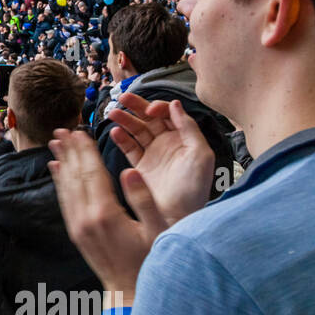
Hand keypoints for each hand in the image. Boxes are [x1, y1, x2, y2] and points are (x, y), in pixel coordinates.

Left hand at [48, 128, 168, 302]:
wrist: (128, 291)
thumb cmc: (149, 260)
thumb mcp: (157, 230)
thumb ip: (143, 199)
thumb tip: (130, 170)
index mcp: (106, 214)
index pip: (92, 173)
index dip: (86, 150)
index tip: (80, 131)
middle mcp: (86, 218)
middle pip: (75, 176)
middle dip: (70, 151)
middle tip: (63, 129)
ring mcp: (78, 226)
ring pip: (66, 186)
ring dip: (61, 162)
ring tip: (56, 142)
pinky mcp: (75, 232)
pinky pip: (64, 200)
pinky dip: (59, 182)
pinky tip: (56, 169)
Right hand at [107, 94, 213, 223]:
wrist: (178, 216)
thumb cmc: (194, 188)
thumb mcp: (200, 154)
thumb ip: (189, 127)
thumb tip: (175, 104)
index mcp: (184, 138)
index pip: (168, 114)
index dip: (157, 107)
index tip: (150, 109)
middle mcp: (168, 143)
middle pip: (149, 118)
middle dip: (136, 107)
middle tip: (123, 98)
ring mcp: (153, 154)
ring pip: (136, 130)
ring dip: (125, 120)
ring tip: (113, 113)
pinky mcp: (140, 166)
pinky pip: (129, 147)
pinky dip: (121, 138)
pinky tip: (115, 132)